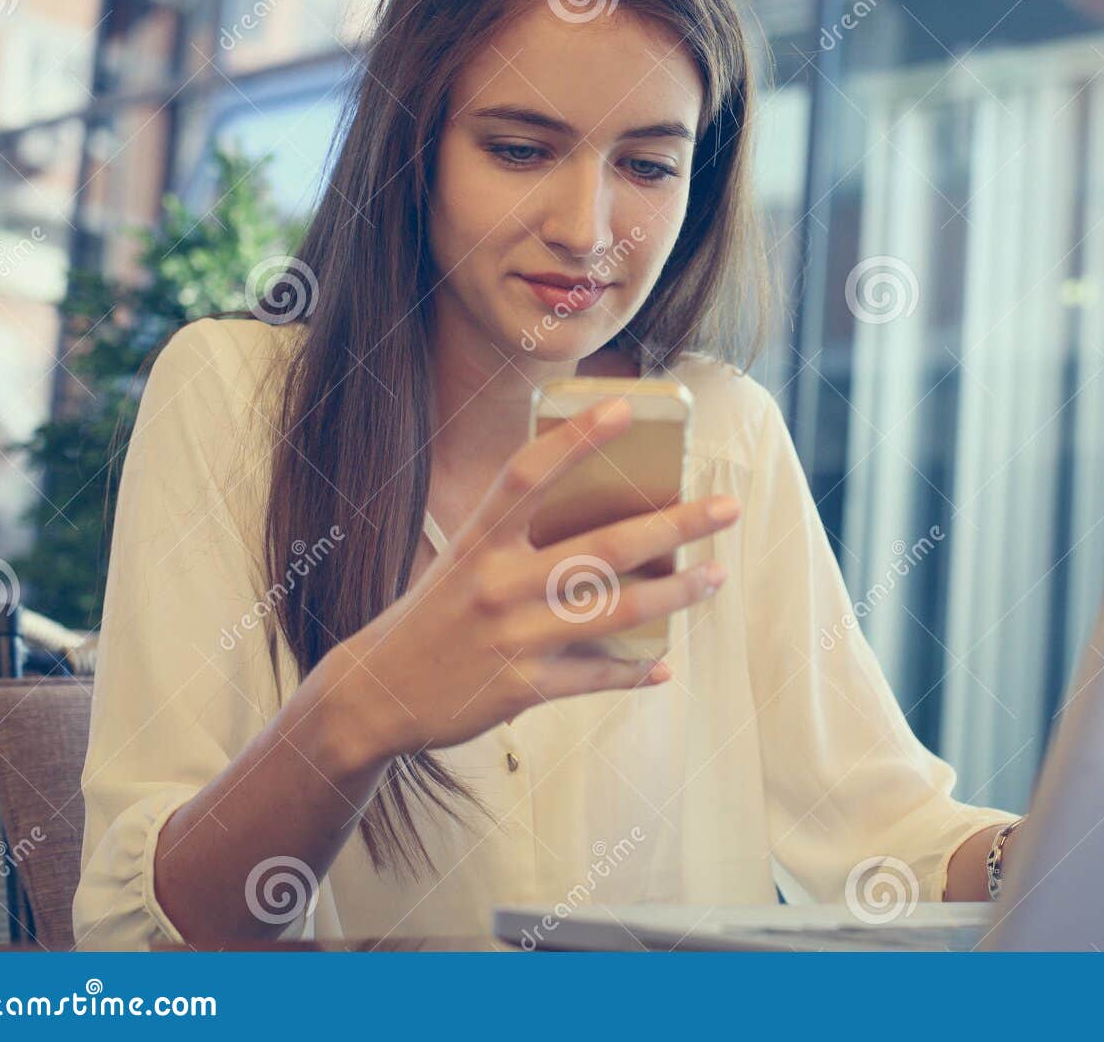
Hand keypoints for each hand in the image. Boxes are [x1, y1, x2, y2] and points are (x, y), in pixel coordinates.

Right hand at [318, 397, 738, 765]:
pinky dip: (633, 671)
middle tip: (726, 507)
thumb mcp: (461, 561)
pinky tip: (662, 665)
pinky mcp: (523, 687)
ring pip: (617, 610)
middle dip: (675, 525)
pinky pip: (596, 675)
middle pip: (604, 546)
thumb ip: (516, 535)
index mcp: (478, 541)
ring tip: (715, 577)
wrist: (376, 694)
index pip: (530, 474)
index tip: (626, 408)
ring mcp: (513, 637)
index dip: (578, 438)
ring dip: (676, 594)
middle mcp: (497, 583)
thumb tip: (597, 510)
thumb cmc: (432, 616)